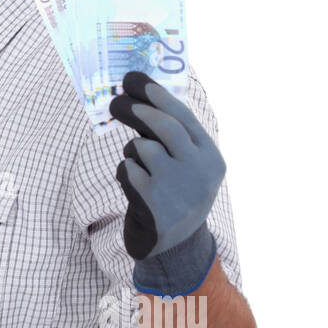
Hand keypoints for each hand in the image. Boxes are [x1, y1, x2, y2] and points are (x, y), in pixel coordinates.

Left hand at [108, 71, 225, 296]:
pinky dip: (126, 172)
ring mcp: (176, 186)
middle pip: (164, 127)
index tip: (135, 81)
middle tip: (116, 101)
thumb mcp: (186, 166)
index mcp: (211, 158)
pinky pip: (127, 170)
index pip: (184, 117)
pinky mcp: (152, 201)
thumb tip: (140, 97)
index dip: (157, 96)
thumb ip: (172, 137)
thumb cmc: (176, 195)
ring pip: (142, 147)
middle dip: (137, 110)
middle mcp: (198, 170)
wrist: (174, 247)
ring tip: (140, 165)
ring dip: (132, 150)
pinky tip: (137, 186)